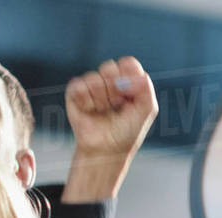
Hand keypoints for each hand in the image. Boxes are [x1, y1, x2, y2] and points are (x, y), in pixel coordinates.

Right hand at [61, 56, 158, 201]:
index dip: (128, 76)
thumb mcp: (146, 110)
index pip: (128, 64)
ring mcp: (92, 85)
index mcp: (129, 81)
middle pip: (109, 67)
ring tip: (104, 111)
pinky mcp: (75, 92)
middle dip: (114, 88)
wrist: (105, 149)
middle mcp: (110, 80)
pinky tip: (90, 111)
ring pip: (94, 78)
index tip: (129, 94)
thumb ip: (145, 88)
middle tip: (117, 105)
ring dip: (101, 99)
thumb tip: (133, 73)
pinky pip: (78, 86)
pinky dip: (86, 101)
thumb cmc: (127, 131)